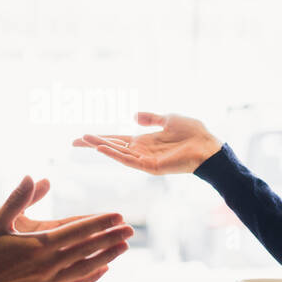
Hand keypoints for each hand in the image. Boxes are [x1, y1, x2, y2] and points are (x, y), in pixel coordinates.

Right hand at [0, 176, 133, 281]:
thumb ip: (18, 199)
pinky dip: (91, 277)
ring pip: (86, 268)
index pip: (78, 231)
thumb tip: (34, 176)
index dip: (100, 222)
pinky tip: (103, 270)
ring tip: (123, 247)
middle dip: (111, 238)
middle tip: (131, 230)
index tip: (118, 215)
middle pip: (88, 249)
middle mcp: (49, 265)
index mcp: (39, 245)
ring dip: (107, 257)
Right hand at [71, 112, 221, 174]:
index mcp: (144, 141)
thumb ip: (151, 118)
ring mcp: (144, 160)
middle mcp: (141, 152)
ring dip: (100, 146)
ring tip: (83, 140)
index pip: (117, 139)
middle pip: (112, 147)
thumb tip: (133, 115)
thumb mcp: (168, 119)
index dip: (100, 136)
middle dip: (93, 143)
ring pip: (117, 153)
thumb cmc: (193, 133)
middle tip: (73, 141)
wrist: (208, 146)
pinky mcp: (150, 167)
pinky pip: (128, 160)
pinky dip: (114, 154)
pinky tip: (102, 148)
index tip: (83, 134)